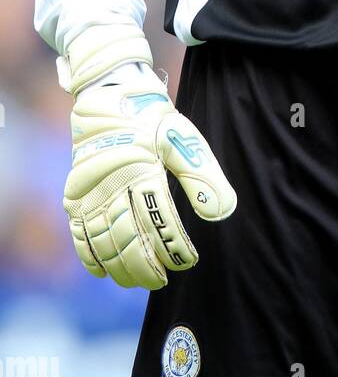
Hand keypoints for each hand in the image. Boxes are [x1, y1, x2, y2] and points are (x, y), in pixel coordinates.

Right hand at [59, 23, 236, 289]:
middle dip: (148, 266)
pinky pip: (78, 234)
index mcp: (143, 169)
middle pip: (130, 238)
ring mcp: (89, 192)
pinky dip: (89, 257)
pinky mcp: (74, 194)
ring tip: (140, 281)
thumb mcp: (183, 138)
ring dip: (122, 267)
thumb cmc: (153, 119)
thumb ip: (202, 176)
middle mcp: (112, 183)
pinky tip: (104, 273)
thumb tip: (224, 211)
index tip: (187, 261)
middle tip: (163, 280)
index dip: (173, 247)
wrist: (110, 95)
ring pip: (104, 242)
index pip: (160, 221)